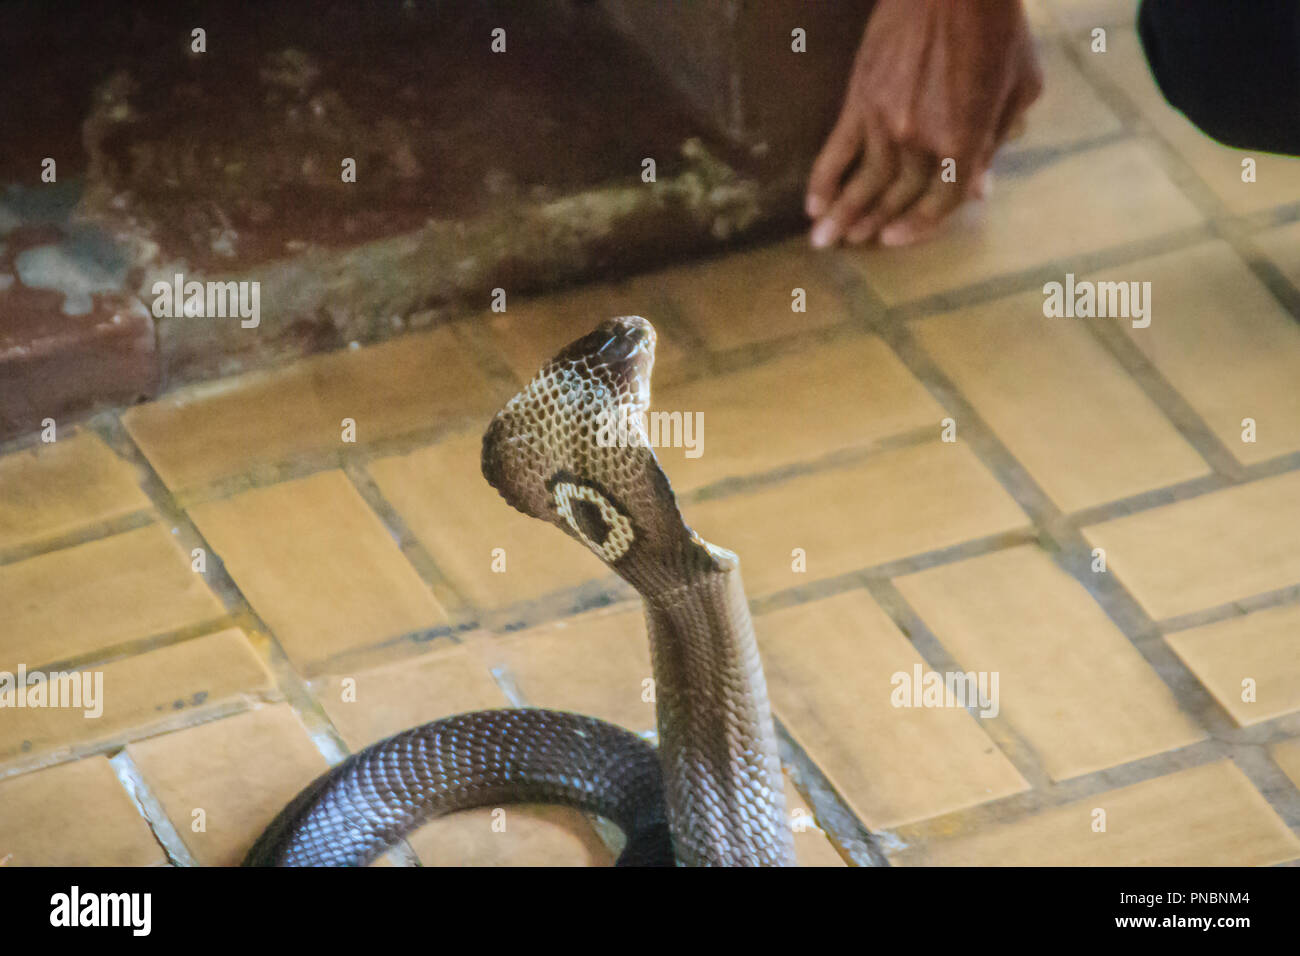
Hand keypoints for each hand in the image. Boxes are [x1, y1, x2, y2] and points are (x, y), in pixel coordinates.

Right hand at [807, 0, 1041, 247]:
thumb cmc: (998, 28)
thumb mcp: (1020, 88)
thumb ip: (997, 141)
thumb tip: (978, 189)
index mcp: (966, 140)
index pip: (940, 202)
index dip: (917, 227)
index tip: (894, 240)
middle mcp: (922, 140)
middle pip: (896, 195)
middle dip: (872, 225)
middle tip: (852, 244)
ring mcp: (886, 121)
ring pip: (863, 181)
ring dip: (843, 214)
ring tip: (823, 240)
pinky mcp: (860, 99)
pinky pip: (837, 148)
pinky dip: (824, 178)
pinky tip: (812, 203)